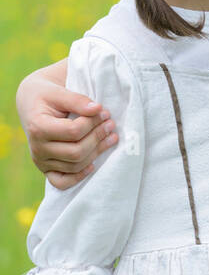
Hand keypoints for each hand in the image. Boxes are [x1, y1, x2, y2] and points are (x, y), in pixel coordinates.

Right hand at [17, 75, 116, 190]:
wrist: (32, 105)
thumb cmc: (46, 96)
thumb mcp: (59, 92)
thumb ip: (77, 100)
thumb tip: (98, 109)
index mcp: (38, 128)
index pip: (73, 131)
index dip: (93, 122)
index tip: (104, 112)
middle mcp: (37, 149)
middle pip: (76, 152)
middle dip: (98, 137)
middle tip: (111, 124)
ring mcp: (41, 161)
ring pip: (74, 166)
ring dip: (97, 152)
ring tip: (111, 137)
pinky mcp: (46, 169)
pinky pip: (62, 182)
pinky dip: (78, 177)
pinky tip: (93, 164)